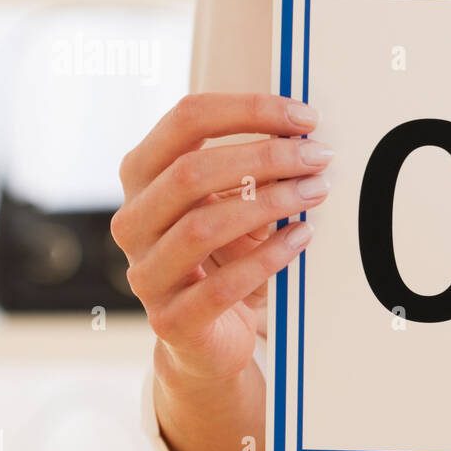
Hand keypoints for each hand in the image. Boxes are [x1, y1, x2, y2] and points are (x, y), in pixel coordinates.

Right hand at [111, 92, 331, 381]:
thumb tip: (301, 132)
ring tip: (315, 191)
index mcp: (142, 176)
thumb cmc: (221, 259)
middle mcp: (133, 221)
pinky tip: (301, 237)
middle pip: (191, 171)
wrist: (207, 340)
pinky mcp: (171, 320)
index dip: (248, 110)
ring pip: (204, 226)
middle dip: (265, 157)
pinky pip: (222, 285)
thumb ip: (251, 168)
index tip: (303, 116)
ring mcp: (146, 272)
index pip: (185, 121)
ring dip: (270, 203)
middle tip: (317, 156)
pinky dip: (268, 256)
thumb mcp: (231, 204)